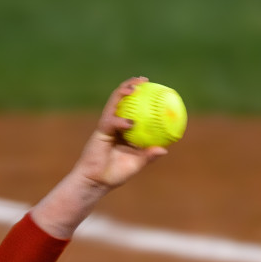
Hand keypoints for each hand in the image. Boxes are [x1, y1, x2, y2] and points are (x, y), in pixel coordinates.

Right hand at [31, 77, 169, 238]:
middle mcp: (115, 124)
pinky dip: (120, 121)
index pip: (132, 107)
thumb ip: (148, 156)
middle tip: (144, 79)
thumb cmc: (115, 174)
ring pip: (114, 103)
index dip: (141, 96)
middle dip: (130, 85)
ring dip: (122, 92)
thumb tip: (164, 149)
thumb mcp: (136, 164)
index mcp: (124, 130)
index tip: (154, 89)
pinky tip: (130, 123)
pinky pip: (110, 122)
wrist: (96, 181)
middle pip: (121, 99)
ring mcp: (107, 126)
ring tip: (134, 87)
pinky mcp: (100, 131)